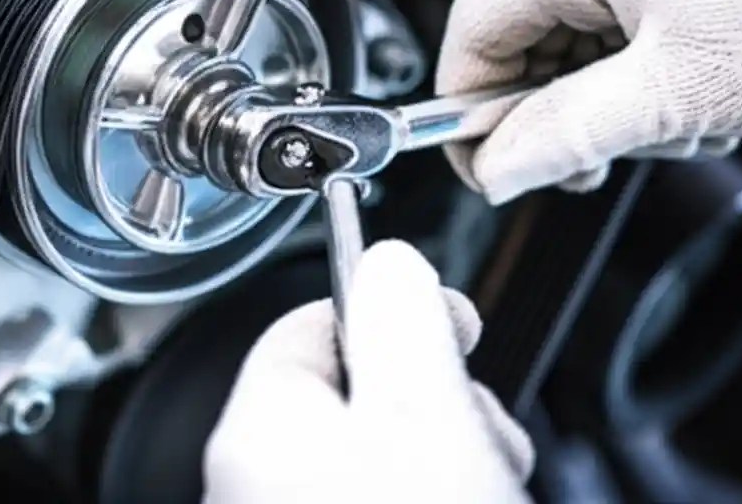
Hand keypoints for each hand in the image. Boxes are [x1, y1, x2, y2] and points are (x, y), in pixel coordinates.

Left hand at [202, 240, 532, 503]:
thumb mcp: (424, 417)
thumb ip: (403, 323)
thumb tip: (389, 262)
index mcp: (260, 433)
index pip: (311, 322)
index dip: (393, 307)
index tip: (453, 319)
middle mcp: (259, 483)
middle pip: (354, 390)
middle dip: (433, 396)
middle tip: (480, 432)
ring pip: (378, 452)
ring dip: (444, 452)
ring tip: (483, 484)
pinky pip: (379, 489)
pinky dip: (431, 489)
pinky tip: (470, 499)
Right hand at [438, 0, 741, 203]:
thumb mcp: (676, 93)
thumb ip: (569, 133)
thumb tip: (497, 166)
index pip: (478, 25)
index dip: (470, 104)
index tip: (491, 159)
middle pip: (534, 30)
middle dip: (563, 108)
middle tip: (603, 159)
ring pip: (590, 27)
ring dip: (619, 94)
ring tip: (683, 125)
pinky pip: (638, 8)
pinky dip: (654, 62)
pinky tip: (703, 94)